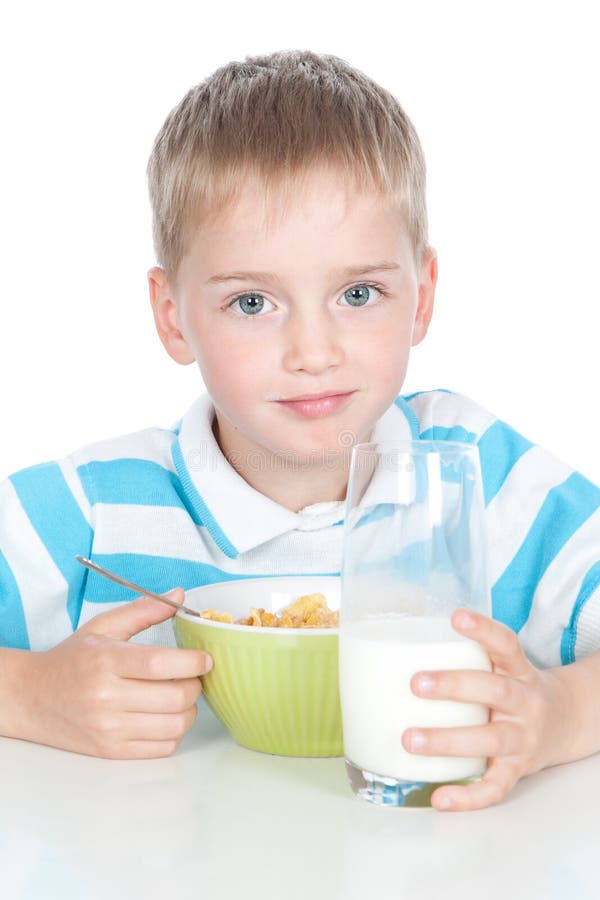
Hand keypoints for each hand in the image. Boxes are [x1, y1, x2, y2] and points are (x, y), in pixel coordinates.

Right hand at [19, 590, 212, 758]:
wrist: (32, 698)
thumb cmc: (71, 660)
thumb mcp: (103, 627)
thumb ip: (143, 611)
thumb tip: (179, 595)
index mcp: (106, 661)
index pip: (160, 664)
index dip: (193, 662)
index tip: (204, 658)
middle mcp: (107, 697)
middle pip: (175, 698)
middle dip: (196, 686)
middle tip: (194, 677)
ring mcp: (109, 728)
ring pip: (174, 726)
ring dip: (189, 710)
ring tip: (182, 696)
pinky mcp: (111, 751)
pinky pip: (162, 747)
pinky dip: (174, 732)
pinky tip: (166, 716)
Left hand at [401, 609, 568, 810]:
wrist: (564, 723)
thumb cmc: (515, 690)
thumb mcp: (503, 666)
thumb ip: (466, 655)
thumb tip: (399, 645)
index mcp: (518, 671)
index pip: (505, 644)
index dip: (483, 630)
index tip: (456, 616)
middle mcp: (524, 702)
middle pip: (494, 691)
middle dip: (454, 686)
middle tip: (415, 683)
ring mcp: (522, 737)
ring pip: (490, 739)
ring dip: (448, 740)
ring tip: (410, 739)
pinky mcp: (518, 770)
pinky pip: (495, 787)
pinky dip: (468, 797)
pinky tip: (439, 798)